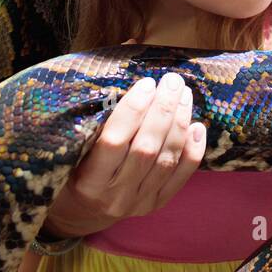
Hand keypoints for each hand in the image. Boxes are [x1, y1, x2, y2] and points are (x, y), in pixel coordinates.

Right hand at [41, 72, 205, 237]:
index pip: (113, 142)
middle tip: (172, 81)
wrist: (81, 212)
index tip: (146, 83)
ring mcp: (138, 202)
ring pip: (166, 159)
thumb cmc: (74, 168)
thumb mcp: (75, 147)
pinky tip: (197, 126)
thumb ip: (99, 113)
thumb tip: (132, 59)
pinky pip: (181, 176)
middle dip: (163, 110)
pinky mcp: (157, 204)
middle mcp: (115, 195)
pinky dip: (193, 150)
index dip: (133, 110)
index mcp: (88, 181)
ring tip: (184, 96)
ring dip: (179, 124)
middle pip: (146, 149)